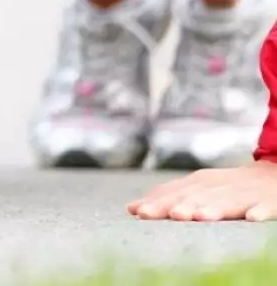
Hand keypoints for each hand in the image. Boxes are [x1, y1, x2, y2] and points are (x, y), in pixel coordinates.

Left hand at [129, 160, 276, 220]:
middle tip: (169, 215)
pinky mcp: (269, 201)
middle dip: (182, 205)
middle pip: (198, 196)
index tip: (138, 212)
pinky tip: (252, 217)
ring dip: (214, 208)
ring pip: (228, 201)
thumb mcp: (197, 188)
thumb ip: (166, 197)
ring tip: (200, 216)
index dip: (158, 202)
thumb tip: (131, 208)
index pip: (175, 192)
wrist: (272, 176)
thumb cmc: (227, 187)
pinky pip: (265, 206)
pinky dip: (258, 210)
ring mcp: (245, 193)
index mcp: (199, 183)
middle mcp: (219, 186)